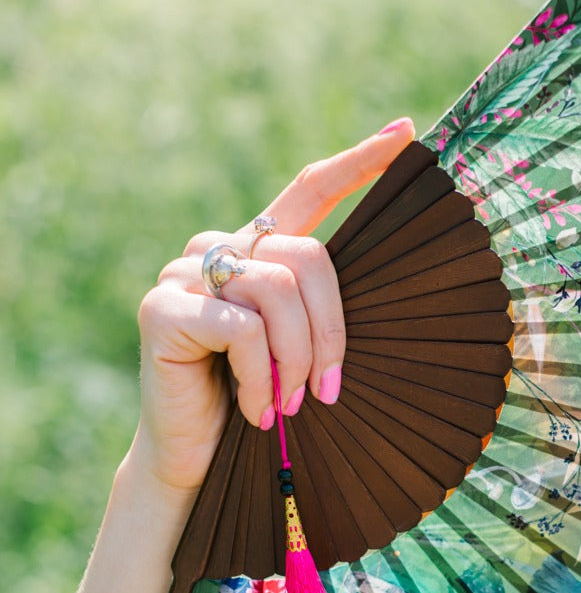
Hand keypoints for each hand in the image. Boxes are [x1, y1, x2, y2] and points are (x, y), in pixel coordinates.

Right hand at [128, 119, 414, 493]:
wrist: (196, 460)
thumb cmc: (260, 405)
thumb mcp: (301, 352)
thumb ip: (320, 313)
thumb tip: (386, 296)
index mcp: (258, 250)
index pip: (310, 189)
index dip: (358, 161)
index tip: (406, 132)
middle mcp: (219, 248)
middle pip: (307, 257)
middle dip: (332, 331)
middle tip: (329, 390)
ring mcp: (184, 273)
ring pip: (278, 293)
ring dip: (297, 361)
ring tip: (289, 404)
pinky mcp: (162, 307)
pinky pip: (242, 329)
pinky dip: (258, 378)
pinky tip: (253, 408)